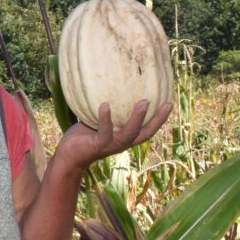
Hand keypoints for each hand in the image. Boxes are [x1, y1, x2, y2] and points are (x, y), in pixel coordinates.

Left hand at [56, 99, 172, 170]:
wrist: (69, 155)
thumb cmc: (84, 135)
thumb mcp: (99, 120)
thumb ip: (109, 108)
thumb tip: (112, 84)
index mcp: (126, 137)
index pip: (148, 129)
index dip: (161, 118)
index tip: (171, 102)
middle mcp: (122, 143)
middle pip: (146, 133)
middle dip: (158, 119)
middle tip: (167, 103)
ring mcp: (111, 145)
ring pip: (129, 133)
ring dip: (137, 118)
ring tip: (144, 102)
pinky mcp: (98, 145)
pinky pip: (104, 131)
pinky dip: (105, 118)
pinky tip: (105, 104)